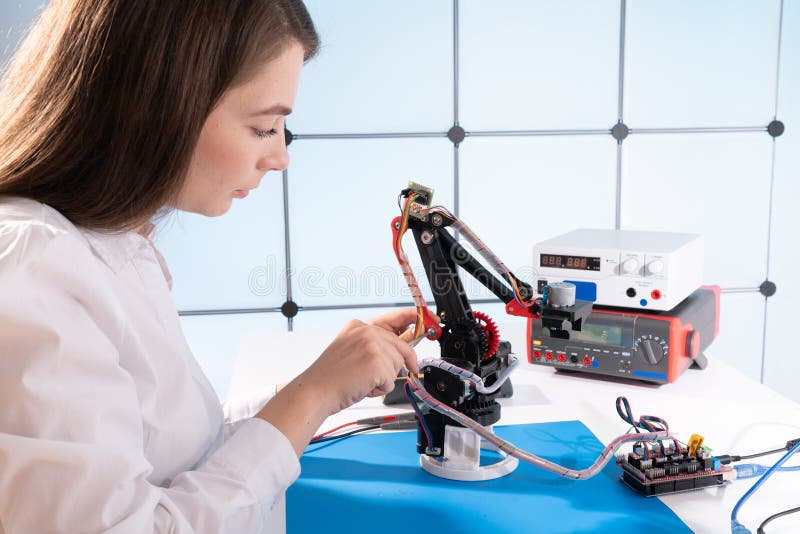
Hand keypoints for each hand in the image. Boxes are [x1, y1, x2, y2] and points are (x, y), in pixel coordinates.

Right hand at [256, 308, 419, 455]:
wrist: (314, 391)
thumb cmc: (330, 377)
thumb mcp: (351, 351)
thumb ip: (375, 345)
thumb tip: (403, 350)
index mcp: (358, 326)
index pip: (394, 319)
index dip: (414, 320)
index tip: (431, 319)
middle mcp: (366, 331)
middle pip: (401, 347)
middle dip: (398, 365)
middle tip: (378, 375)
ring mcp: (372, 345)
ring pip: (397, 366)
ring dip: (383, 379)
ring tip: (360, 380)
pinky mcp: (377, 363)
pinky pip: (391, 381)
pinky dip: (378, 389)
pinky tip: (361, 386)